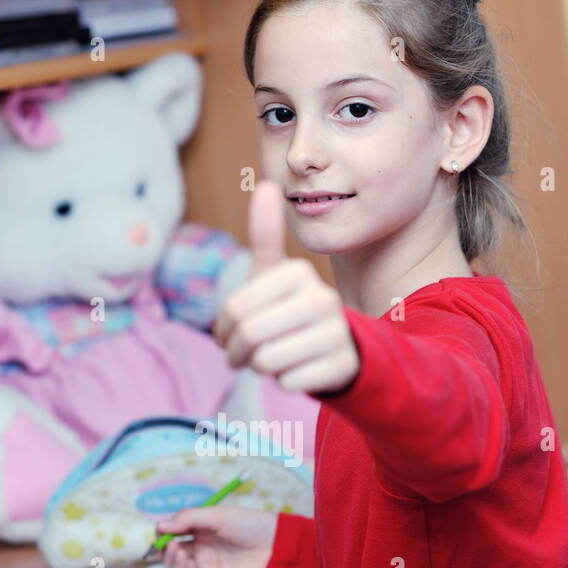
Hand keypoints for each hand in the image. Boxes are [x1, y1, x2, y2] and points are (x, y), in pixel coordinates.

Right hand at [153, 505, 278, 567]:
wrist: (274, 544)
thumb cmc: (249, 524)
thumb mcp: (216, 515)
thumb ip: (188, 518)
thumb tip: (160, 525)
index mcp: (201, 528)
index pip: (173, 530)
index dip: (164, 529)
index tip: (162, 527)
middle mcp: (200, 545)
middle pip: (170, 549)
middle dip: (161, 546)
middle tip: (162, 541)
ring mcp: (204, 562)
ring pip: (174, 565)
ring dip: (167, 558)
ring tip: (173, 548)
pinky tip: (180, 556)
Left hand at [212, 180, 359, 395]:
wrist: (338, 348)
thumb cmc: (291, 311)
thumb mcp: (275, 275)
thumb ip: (266, 234)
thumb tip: (265, 184)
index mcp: (298, 273)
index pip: (235, 309)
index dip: (224, 329)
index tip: (231, 331)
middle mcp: (322, 298)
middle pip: (249, 335)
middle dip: (237, 352)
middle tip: (242, 355)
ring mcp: (337, 332)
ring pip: (267, 361)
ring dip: (259, 367)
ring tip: (269, 359)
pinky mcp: (343, 365)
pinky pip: (288, 382)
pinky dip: (285, 381)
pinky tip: (298, 369)